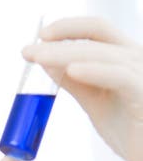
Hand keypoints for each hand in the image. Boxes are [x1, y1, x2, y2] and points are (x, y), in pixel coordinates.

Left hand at [22, 16, 142, 160]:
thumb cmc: (131, 132)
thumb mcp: (96, 103)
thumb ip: (76, 83)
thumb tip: (48, 63)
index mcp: (126, 57)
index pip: (96, 30)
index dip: (67, 28)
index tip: (39, 37)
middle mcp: (137, 58)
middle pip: (95, 38)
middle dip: (58, 42)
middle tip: (28, 51)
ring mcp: (142, 73)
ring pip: (101, 54)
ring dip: (65, 55)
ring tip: (39, 59)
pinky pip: (119, 76)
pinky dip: (94, 70)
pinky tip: (71, 70)